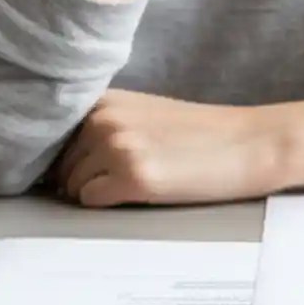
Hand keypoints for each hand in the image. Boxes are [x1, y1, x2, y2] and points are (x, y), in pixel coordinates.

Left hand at [56, 90, 289, 206]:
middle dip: (85, 178)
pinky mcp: (133, 178)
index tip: (85, 168)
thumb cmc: (201, 134)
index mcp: (104, 100)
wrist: (249, 143)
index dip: (66, 159)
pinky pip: (92, 201)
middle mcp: (104, 120)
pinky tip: (144, 192)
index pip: (54, 138)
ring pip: (74, 187)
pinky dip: (111, 204)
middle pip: (62, 166)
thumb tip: (60, 161)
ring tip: (142, 181)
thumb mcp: (143, 115)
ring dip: (100, 192)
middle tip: (129, 177)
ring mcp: (117, 147)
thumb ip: (105, 126)